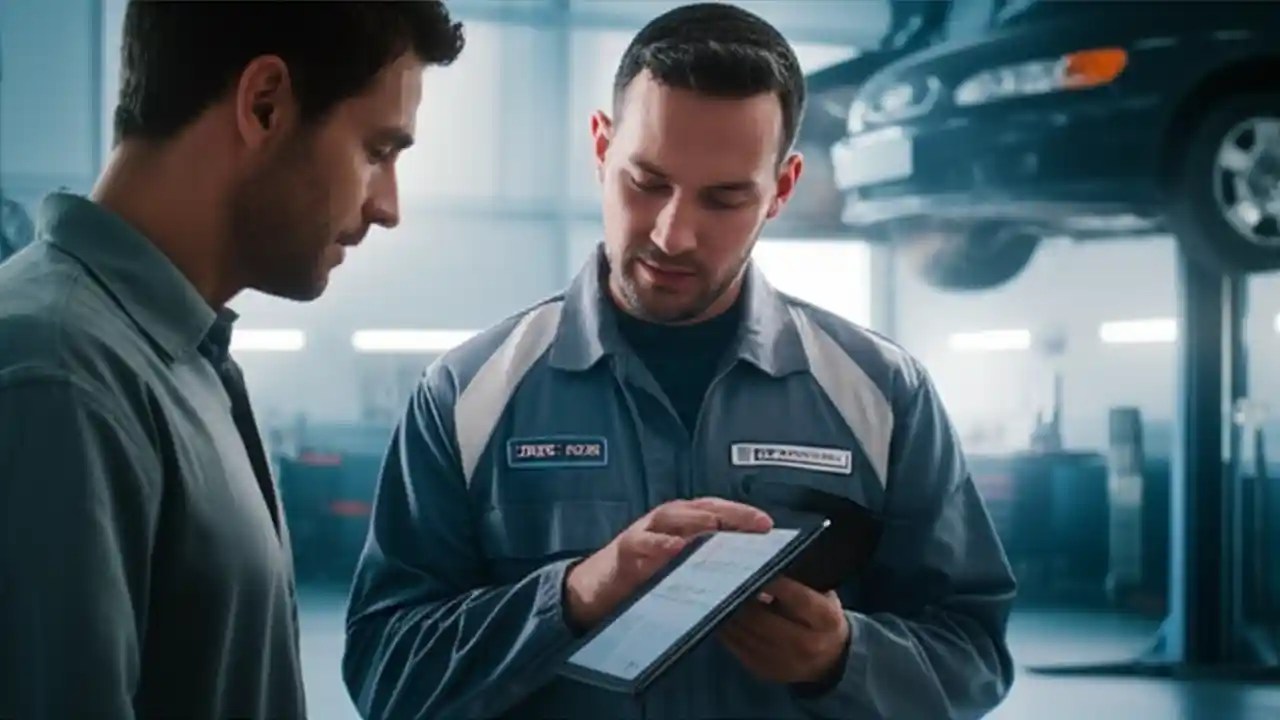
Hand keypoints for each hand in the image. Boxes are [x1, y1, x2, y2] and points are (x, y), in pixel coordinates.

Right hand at [565, 497, 772, 629]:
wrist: (594, 590)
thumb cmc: (644, 579)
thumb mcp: (682, 575)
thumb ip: (713, 574)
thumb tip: (760, 590)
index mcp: (684, 525)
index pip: (718, 512)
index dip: (742, 515)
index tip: (768, 525)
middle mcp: (667, 522)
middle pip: (702, 508)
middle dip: (730, 513)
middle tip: (755, 523)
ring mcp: (645, 532)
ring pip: (672, 516)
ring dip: (695, 519)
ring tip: (716, 524)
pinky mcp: (625, 550)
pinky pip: (642, 543)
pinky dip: (658, 543)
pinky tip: (675, 547)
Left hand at [718, 577, 850, 684]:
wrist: (829, 659)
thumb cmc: (822, 616)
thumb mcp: (822, 596)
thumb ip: (799, 582)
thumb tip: (764, 564)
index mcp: (826, 620)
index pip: (798, 598)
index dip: (774, 583)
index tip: (754, 566)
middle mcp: (807, 645)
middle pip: (763, 619)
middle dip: (741, 598)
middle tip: (724, 578)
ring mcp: (785, 663)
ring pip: (745, 634)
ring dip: (728, 613)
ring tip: (717, 593)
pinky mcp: (765, 671)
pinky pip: (737, 647)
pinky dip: (726, 629)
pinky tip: (720, 613)